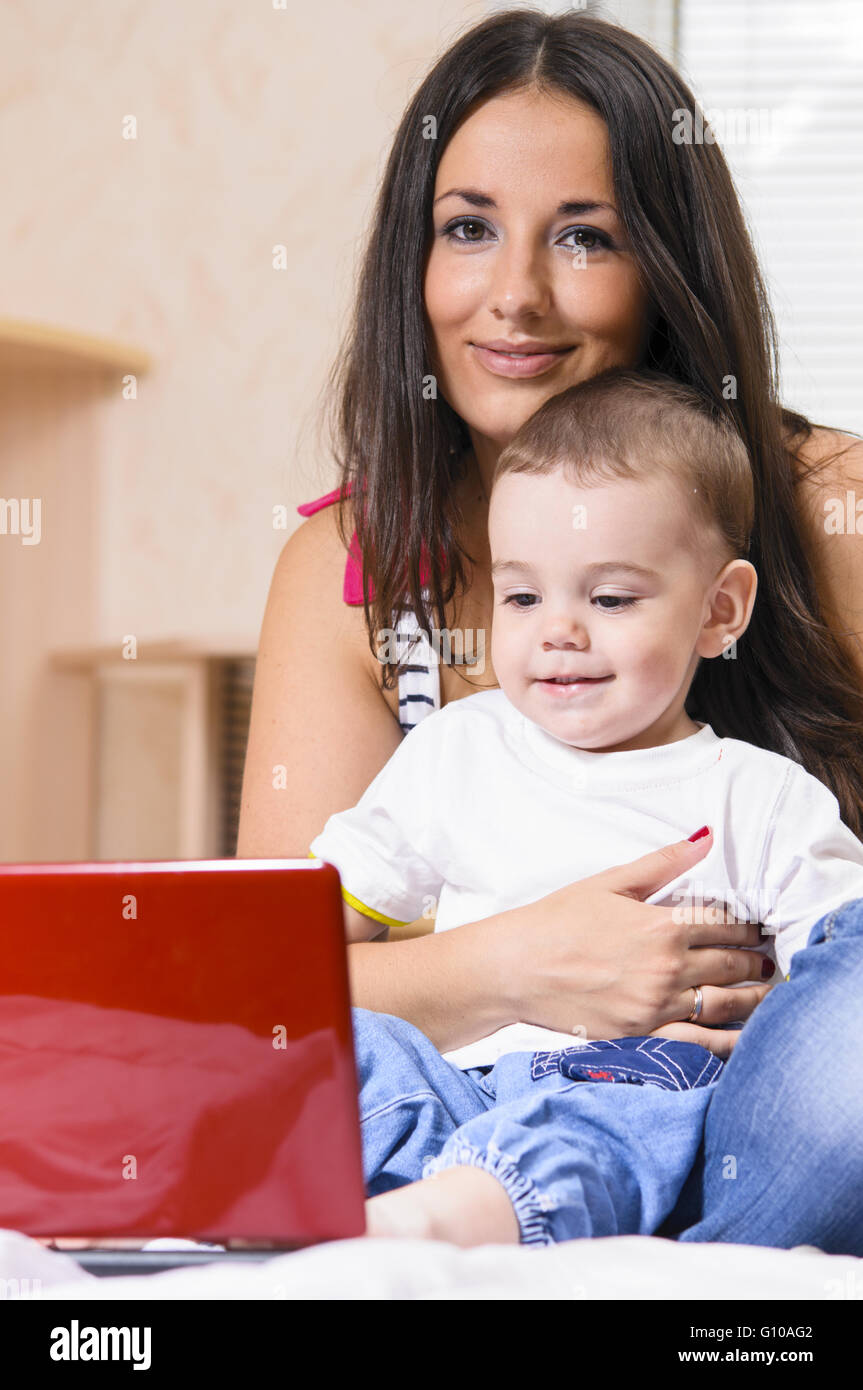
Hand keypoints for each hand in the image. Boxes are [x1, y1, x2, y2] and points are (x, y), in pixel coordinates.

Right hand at [488, 827, 771, 1057]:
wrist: (515, 968)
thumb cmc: (557, 920)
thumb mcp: (610, 882)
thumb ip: (663, 863)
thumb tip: (704, 837)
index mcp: (662, 926)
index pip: (726, 923)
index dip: (748, 924)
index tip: (756, 926)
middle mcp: (666, 968)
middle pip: (733, 964)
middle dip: (755, 960)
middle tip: (766, 959)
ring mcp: (656, 1006)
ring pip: (726, 1005)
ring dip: (753, 998)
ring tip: (763, 992)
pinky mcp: (642, 1036)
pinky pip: (700, 1043)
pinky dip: (727, 1040)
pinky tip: (740, 1035)